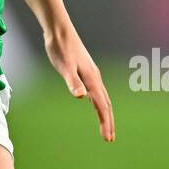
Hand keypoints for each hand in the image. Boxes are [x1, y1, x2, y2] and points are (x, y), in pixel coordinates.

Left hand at [44, 20, 114, 141]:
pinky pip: (96, 91)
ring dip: (105, 113)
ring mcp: (91, 73)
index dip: (105, 122)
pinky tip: (93, 103)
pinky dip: (98, 102)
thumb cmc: (60, 47)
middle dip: (108, 121)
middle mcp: (95, 77)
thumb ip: (72, 82)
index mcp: (91, 79)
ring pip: (102, 97)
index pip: (101, 106)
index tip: (108, 138)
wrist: (59, 29)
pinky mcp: (85, 70)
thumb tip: (81, 97)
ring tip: (105, 126)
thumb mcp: (64, 67)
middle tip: (109, 138)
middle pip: (106, 104)